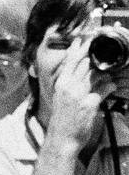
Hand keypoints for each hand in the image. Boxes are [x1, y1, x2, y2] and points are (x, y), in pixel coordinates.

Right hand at [46, 35, 115, 153]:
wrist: (62, 139)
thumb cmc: (63, 120)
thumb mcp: (62, 99)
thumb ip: (71, 84)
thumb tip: (83, 74)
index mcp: (61, 84)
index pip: (70, 60)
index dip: (78, 46)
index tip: (84, 35)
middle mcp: (69, 86)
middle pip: (84, 62)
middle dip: (94, 52)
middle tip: (102, 42)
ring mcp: (79, 94)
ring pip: (95, 74)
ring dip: (105, 72)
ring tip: (110, 71)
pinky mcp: (89, 103)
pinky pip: (104, 89)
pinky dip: (110, 86)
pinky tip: (112, 87)